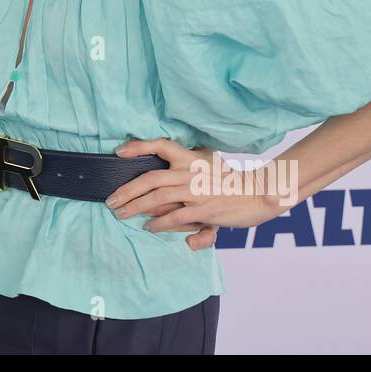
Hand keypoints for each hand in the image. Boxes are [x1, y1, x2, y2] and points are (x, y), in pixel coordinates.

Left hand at [107, 138, 277, 242]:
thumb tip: (171, 178)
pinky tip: (149, 226)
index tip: (119, 151)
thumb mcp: (211, 169)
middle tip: (111, 200)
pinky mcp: (203, 210)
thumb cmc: (233, 183)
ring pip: (156, 199)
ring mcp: (196, 192)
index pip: (162, 145)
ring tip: (122, 214)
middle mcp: (191, 172)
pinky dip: (158, 223)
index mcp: (192, 158)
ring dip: (135, 208)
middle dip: (127, 191)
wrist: (260, 193)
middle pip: (150, 179)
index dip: (138, 146)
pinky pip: (174, 217)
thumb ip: (190, 175)